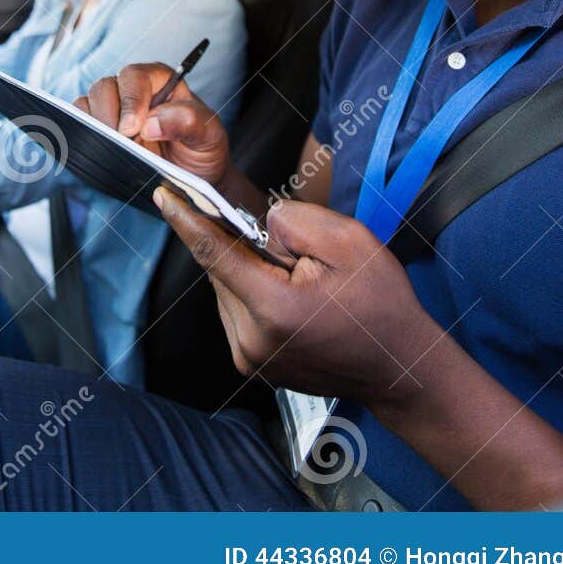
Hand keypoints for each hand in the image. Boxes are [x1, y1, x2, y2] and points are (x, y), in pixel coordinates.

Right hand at [74, 62, 232, 183]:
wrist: (194, 176)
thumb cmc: (202, 149)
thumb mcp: (209, 135)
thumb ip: (188, 122)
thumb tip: (151, 123)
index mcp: (161, 81)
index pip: (136, 77)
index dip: (131, 99)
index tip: (132, 128)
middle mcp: (134, 90)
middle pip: (105, 87)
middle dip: (109, 115)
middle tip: (122, 142)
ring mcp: (114, 109)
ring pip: (88, 102)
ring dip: (95, 125)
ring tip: (113, 148)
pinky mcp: (101, 128)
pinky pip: (80, 122)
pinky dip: (84, 134)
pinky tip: (100, 150)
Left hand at [152, 187, 442, 406]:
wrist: (398, 366)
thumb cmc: (381, 305)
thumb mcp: (349, 242)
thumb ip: (294, 221)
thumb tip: (258, 222)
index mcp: (272, 308)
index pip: (213, 253)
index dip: (186, 220)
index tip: (163, 197)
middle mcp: (251, 339)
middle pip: (222, 270)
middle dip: (243, 246)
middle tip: (288, 248)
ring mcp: (249, 357)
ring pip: (228, 290)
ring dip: (249, 271)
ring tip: (298, 278)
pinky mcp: (252, 363)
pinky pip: (238, 310)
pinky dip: (254, 292)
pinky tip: (291, 294)